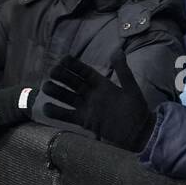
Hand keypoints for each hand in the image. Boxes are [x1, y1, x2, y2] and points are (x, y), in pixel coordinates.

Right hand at [35, 53, 158, 151]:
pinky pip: (68, 115)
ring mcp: (87, 108)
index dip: (74, 65)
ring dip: (57, 92)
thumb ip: (123, 71)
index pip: (84, 72)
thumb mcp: (131, 89)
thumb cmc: (137, 110)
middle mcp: (92, 94)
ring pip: (68, 98)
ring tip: (46, 87)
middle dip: (62, 77)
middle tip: (51, 72)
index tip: (63, 59)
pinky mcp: (85, 121)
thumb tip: (117, 50)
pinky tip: (46, 108)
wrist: (140, 133)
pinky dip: (57, 112)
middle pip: (73, 83)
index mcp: (102, 84)